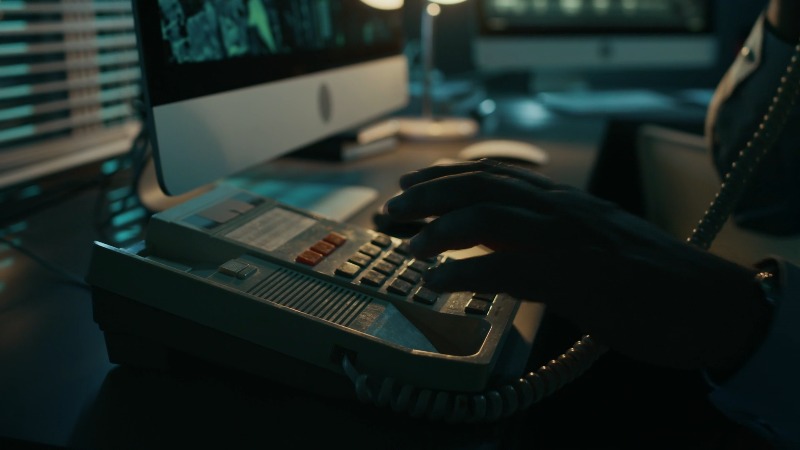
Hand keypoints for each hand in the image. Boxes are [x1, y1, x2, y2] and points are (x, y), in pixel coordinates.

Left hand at [385, 160, 770, 372]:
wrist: (708, 305)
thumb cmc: (647, 280)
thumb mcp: (587, 246)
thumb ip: (541, 240)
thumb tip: (488, 246)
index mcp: (563, 203)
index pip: (492, 177)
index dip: (444, 177)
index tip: (409, 185)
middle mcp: (562, 212)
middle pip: (481, 187)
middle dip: (428, 195)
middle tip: (390, 212)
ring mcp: (571, 242)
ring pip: (490, 217)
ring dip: (439, 230)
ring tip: (407, 247)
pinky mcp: (579, 279)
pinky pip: (509, 269)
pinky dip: (466, 273)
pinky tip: (437, 283)